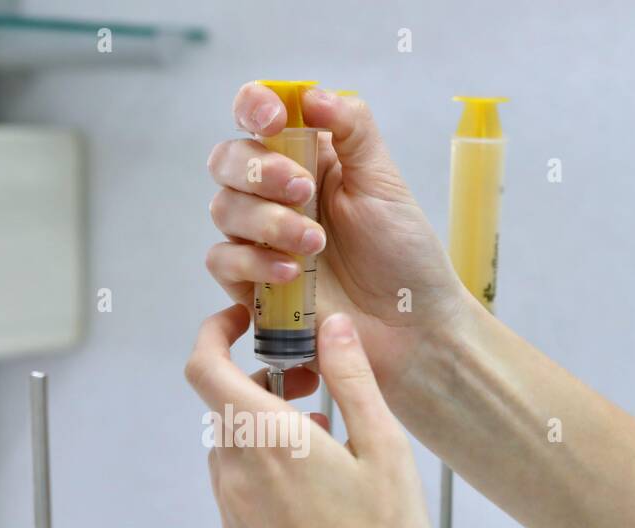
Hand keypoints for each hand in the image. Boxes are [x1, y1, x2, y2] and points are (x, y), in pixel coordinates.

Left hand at [185, 305, 440, 527]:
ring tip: (324, 442)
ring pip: (232, 449)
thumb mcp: (382, 447)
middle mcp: (235, 475)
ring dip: (264, 430)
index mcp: (265, 441)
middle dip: (259, 383)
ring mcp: (233, 515)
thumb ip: (351, 379)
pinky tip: (315, 488)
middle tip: (312, 385)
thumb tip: (332, 327)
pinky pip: (239, 489)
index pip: (204, 366)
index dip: (214, 334)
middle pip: (223, 406)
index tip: (242, 323)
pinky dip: (264, 471)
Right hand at [206, 83, 475, 397]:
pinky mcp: (252, 283)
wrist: (410, 327)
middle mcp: (276, 193)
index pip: (257, 115)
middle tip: (303, 191)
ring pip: (224, 209)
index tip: (274, 119)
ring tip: (314, 244)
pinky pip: (223, 260)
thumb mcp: (384, 180)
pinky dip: (253, 262)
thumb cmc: (403, 254)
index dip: (254, 107)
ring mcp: (261, 238)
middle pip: (228, 160)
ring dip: (268, 222)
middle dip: (260, 171)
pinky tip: (292, 272)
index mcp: (307, 157)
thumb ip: (351, 129)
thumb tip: (310, 95)